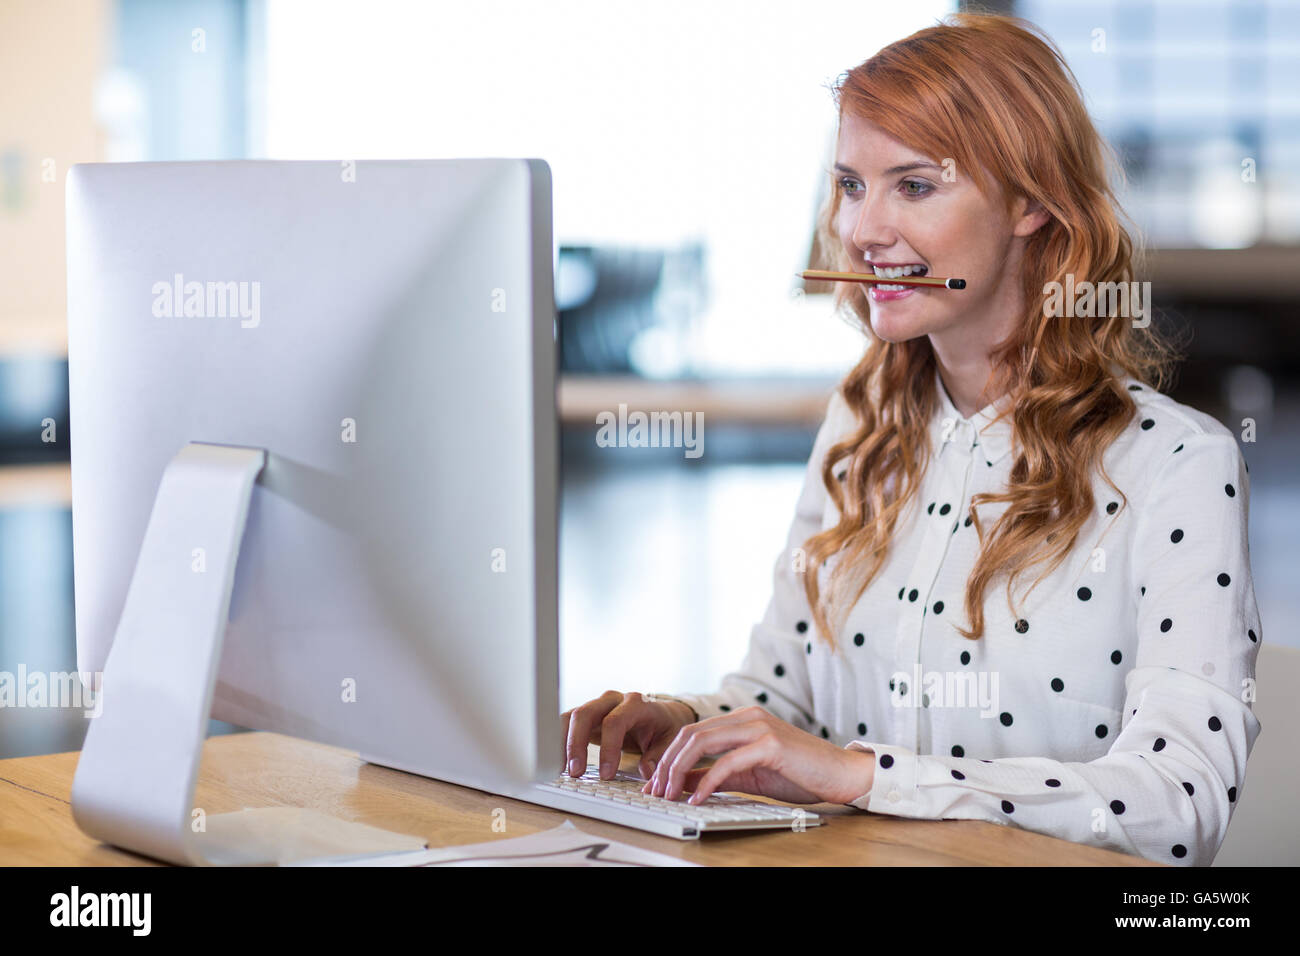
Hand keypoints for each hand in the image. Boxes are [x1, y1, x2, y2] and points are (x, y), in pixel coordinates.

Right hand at [561, 690, 696, 779]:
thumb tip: (646, 770)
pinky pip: (566, 724)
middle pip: (585, 714)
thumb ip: (660, 755)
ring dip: (562, 743)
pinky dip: (559, 742)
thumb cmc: (665, 726)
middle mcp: (612, 700)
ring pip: (570, 717)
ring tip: (559, 770)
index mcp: (636, 704)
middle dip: (576, 744)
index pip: (614, 722)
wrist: (662, 713)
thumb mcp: (671, 739)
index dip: (608, 748)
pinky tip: (558, 762)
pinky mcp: (587, 716)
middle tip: (576, 773)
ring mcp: (597, 705)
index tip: (606, 774)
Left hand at [642, 705, 875, 804]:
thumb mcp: (750, 776)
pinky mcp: (769, 745)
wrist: (841, 774)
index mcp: (742, 720)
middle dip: (667, 763)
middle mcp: (747, 717)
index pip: (693, 732)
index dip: (669, 757)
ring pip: (702, 742)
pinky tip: (697, 798)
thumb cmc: (800, 774)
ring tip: (668, 794)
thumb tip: (682, 783)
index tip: (656, 782)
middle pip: (690, 734)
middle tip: (655, 790)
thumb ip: (717, 775)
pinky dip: (706, 782)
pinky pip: (727, 763)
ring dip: (679, 771)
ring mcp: (758, 727)